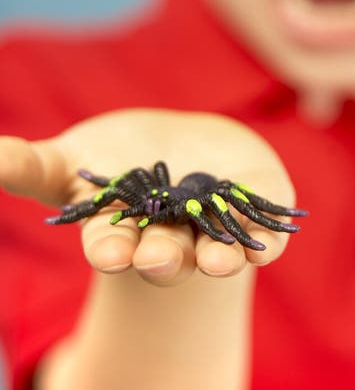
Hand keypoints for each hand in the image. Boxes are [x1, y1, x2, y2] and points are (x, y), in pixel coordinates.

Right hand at [0, 107, 300, 286]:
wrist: (185, 146)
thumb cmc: (117, 158)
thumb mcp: (71, 161)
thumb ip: (30, 165)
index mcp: (123, 230)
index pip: (111, 244)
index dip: (111, 247)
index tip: (110, 250)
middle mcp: (169, 237)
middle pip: (164, 253)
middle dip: (161, 257)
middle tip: (158, 259)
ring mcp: (214, 226)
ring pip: (215, 250)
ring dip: (218, 258)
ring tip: (218, 262)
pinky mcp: (254, 209)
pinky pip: (263, 234)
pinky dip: (266, 241)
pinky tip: (269, 244)